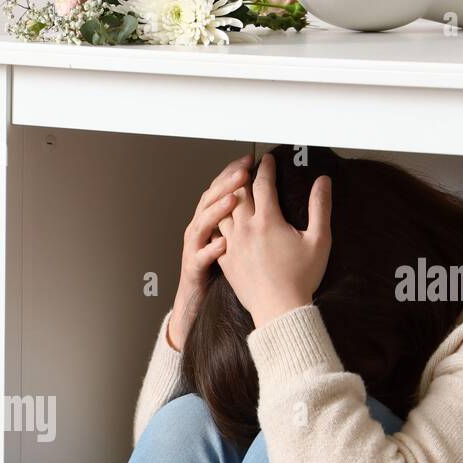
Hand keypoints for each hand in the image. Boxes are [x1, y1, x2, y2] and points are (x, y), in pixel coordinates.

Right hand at [168, 153, 252, 349]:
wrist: (199, 303)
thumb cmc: (222, 271)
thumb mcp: (233, 240)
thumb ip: (244, 219)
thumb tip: (268, 199)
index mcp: (212, 221)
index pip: (221, 189)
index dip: (233, 173)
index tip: (252, 159)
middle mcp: (200, 230)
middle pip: (209, 199)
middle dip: (226, 183)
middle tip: (244, 170)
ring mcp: (195, 249)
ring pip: (201, 224)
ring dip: (216, 210)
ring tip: (232, 199)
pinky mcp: (194, 269)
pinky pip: (200, 257)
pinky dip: (210, 249)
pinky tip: (223, 244)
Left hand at [217, 152, 331, 328]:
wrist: (278, 310)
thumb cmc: (301, 278)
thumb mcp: (319, 240)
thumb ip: (320, 207)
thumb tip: (322, 181)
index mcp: (267, 221)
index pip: (263, 184)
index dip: (266, 168)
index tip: (268, 159)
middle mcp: (245, 229)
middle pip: (237, 193)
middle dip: (241, 175)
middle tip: (246, 165)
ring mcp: (232, 244)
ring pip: (221, 211)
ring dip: (226, 197)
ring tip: (231, 189)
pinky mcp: (225, 260)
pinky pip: (215, 234)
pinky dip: (218, 222)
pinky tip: (221, 219)